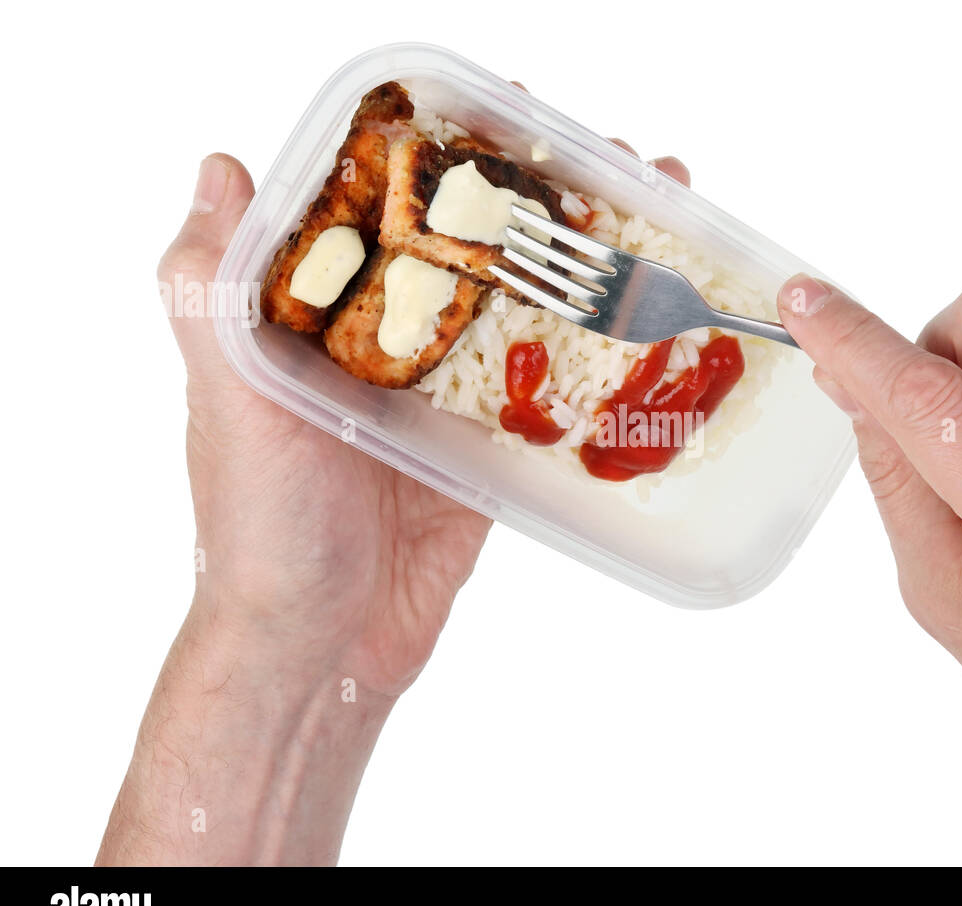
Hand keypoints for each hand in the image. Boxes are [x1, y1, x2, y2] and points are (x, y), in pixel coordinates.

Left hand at [101, 145, 690, 865]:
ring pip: (519, 310)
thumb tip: (220, 169)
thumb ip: (215, 292)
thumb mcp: (232, 401)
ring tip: (651, 212)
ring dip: (581, 261)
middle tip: (605, 154)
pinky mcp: (489, 453)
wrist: (322, 649)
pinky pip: (547, 393)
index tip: (498, 107)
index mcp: (320, 319)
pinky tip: (649, 325)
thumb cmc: (264, 529)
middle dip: (537, 197)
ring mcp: (443, 399)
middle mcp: (384, 347)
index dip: (440, 151)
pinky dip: (594, 358)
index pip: (384, 208)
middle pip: (469, 248)